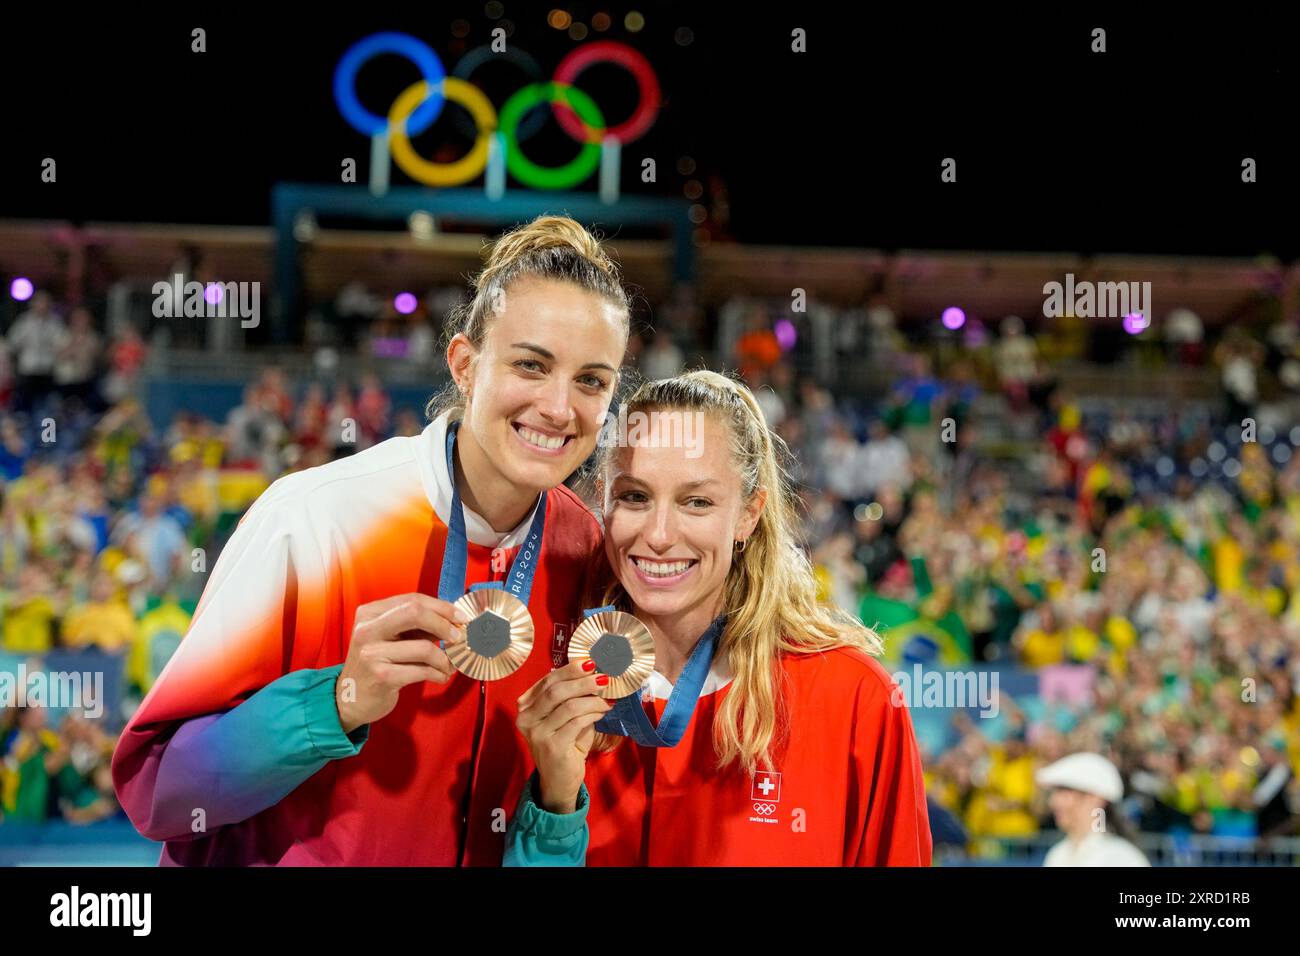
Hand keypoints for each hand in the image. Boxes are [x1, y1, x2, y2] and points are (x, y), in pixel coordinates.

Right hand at [336, 593, 468, 733]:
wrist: (350, 699)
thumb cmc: (378, 664)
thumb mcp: (390, 637)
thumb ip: (415, 626)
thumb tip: (453, 619)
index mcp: (369, 613)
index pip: (412, 599)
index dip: (442, 607)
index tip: (460, 617)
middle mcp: (367, 629)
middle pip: (415, 612)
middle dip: (444, 624)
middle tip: (458, 637)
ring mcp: (371, 654)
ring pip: (424, 647)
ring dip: (445, 658)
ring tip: (449, 664)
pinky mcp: (381, 677)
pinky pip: (422, 670)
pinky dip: (439, 674)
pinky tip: (440, 676)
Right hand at [516, 660, 613, 812]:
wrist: (559, 780)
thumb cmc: (565, 743)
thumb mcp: (564, 717)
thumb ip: (571, 697)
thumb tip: (594, 674)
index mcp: (526, 707)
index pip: (547, 681)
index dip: (570, 670)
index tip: (590, 663)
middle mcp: (526, 719)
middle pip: (556, 690)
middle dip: (582, 681)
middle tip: (603, 678)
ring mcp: (537, 734)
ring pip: (569, 706)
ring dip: (592, 700)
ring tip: (606, 700)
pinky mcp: (552, 747)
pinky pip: (577, 722)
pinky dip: (593, 714)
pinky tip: (602, 712)